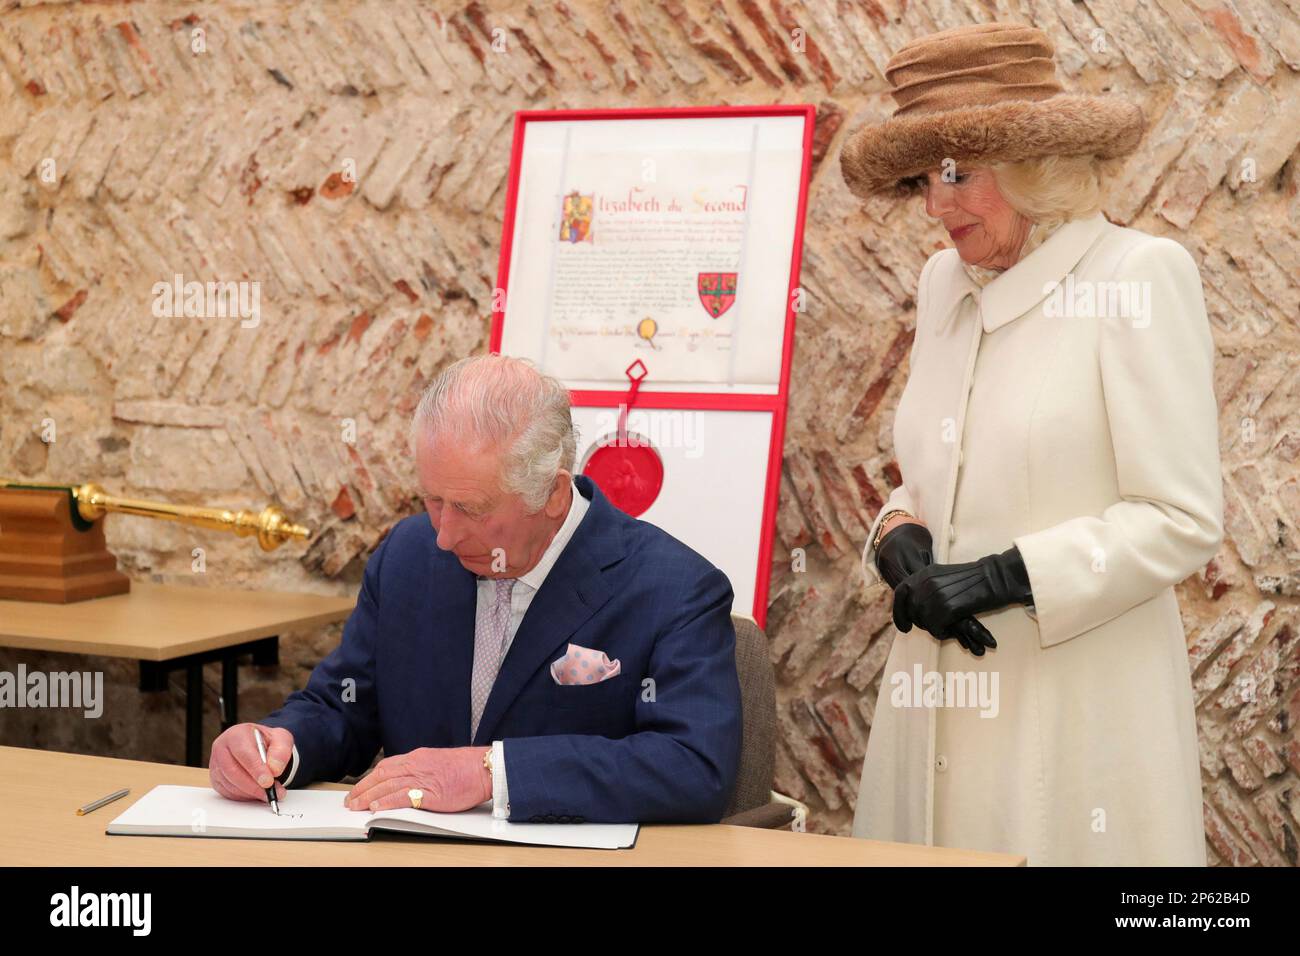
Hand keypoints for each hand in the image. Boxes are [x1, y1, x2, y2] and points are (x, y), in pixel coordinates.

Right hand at [210, 723, 292, 803]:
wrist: (258, 747)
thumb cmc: (266, 742)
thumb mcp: (281, 739)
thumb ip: (281, 751)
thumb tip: (274, 769)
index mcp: (235, 734)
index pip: (243, 752)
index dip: (256, 768)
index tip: (268, 781)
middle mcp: (221, 748)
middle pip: (232, 771)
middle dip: (253, 785)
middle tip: (270, 793)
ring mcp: (216, 765)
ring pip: (230, 784)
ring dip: (250, 792)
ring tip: (268, 793)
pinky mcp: (216, 780)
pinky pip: (227, 793)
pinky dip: (244, 796)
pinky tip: (256, 793)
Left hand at [345, 747, 491, 812]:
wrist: (485, 768)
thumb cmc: (467, 767)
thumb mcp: (438, 762)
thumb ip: (422, 769)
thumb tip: (408, 781)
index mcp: (418, 757)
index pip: (386, 766)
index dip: (370, 778)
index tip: (360, 787)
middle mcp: (416, 765)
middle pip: (381, 775)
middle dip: (362, 788)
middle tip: (350, 799)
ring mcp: (422, 778)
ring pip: (387, 786)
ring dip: (368, 796)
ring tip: (355, 806)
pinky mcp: (430, 793)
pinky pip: (403, 797)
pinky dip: (386, 802)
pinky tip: (376, 807)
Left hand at [876, 523, 998, 655]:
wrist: (996, 578)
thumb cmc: (974, 579)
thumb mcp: (943, 576)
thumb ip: (926, 587)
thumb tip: (913, 605)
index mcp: (923, 573)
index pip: (900, 592)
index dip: (899, 611)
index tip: (904, 626)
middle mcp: (925, 582)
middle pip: (911, 610)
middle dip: (921, 623)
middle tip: (936, 627)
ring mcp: (935, 594)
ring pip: (923, 621)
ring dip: (934, 628)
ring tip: (948, 627)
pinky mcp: (947, 607)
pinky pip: (935, 628)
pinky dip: (943, 633)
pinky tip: (953, 630)